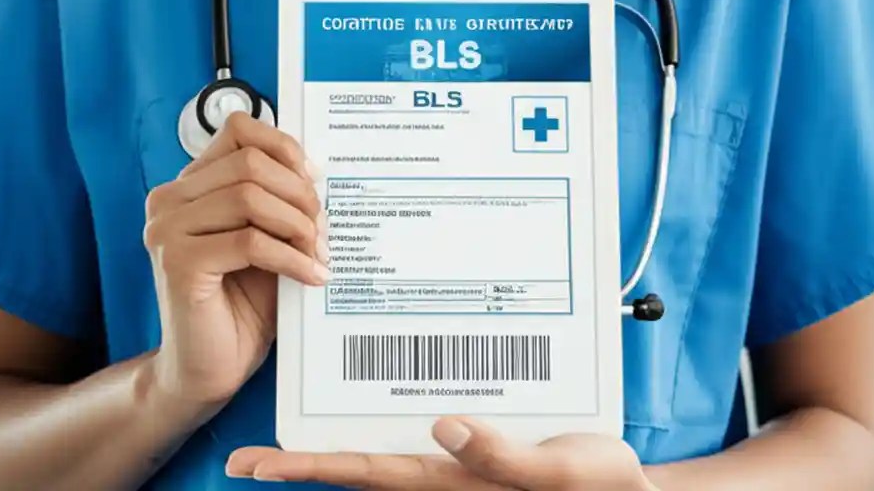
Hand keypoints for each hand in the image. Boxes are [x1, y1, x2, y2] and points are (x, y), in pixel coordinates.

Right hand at [142, 112, 327, 412]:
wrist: (208, 368)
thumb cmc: (239, 306)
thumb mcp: (265, 240)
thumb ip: (277, 201)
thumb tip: (319, 170)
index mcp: (189, 186)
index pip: (238, 130)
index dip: (284, 147)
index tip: (314, 180)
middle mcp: (169, 201)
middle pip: (249, 163)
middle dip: (299, 193)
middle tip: (325, 229)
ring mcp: (167, 230)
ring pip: (249, 196)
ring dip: (298, 225)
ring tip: (319, 253)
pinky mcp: (177, 263)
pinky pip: (250, 242)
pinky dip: (290, 258)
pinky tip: (310, 275)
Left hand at [226, 417, 657, 490]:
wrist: (627, 488)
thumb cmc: (595, 484)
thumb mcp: (557, 471)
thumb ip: (499, 457)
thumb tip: (443, 425)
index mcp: (449, 478)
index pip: (363, 472)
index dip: (307, 467)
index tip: (253, 464)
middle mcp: (440, 469)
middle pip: (356, 463)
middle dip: (303, 459)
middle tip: (246, 455)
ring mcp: (454, 458)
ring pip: (381, 444)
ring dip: (336, 437)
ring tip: (291, 422)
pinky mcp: (474, 444)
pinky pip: (417, 426)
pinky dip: (385, 412)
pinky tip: (374, 392)